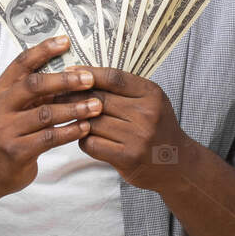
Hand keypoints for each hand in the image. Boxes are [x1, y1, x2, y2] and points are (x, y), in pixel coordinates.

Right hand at [0, 36, 101, 195]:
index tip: (66, 41)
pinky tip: (85, 127)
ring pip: (45, 114)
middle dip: (65, 80)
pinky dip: (70, 131)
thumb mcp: (17, 107)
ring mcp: (6, 130)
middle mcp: (0, 107)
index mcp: (1, 90)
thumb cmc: (13, 131)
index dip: (43, 50)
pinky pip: (48, 138)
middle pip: (34, 86)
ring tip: (96, 106)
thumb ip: (36, 90)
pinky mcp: (16, 151)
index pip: (22, 63)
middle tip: (89, 79)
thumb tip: (71, 68)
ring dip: (74, 108)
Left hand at [69, 66, 191, 191]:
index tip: (70, 72)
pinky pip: (92, 144)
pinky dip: (83, 139)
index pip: (114, 78)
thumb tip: (85, 75)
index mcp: (152, 95)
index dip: (89, 73)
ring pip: (92, 122)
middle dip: (74, 96)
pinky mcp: (127, 157)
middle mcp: (146, 114)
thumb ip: (125, 90)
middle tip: (57, 95)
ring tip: (68, 116)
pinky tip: (84, 136)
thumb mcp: (152, 102)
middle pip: (99, 100)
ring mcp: (137, 137)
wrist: (177, 164)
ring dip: (77, 119)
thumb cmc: (159, 128)